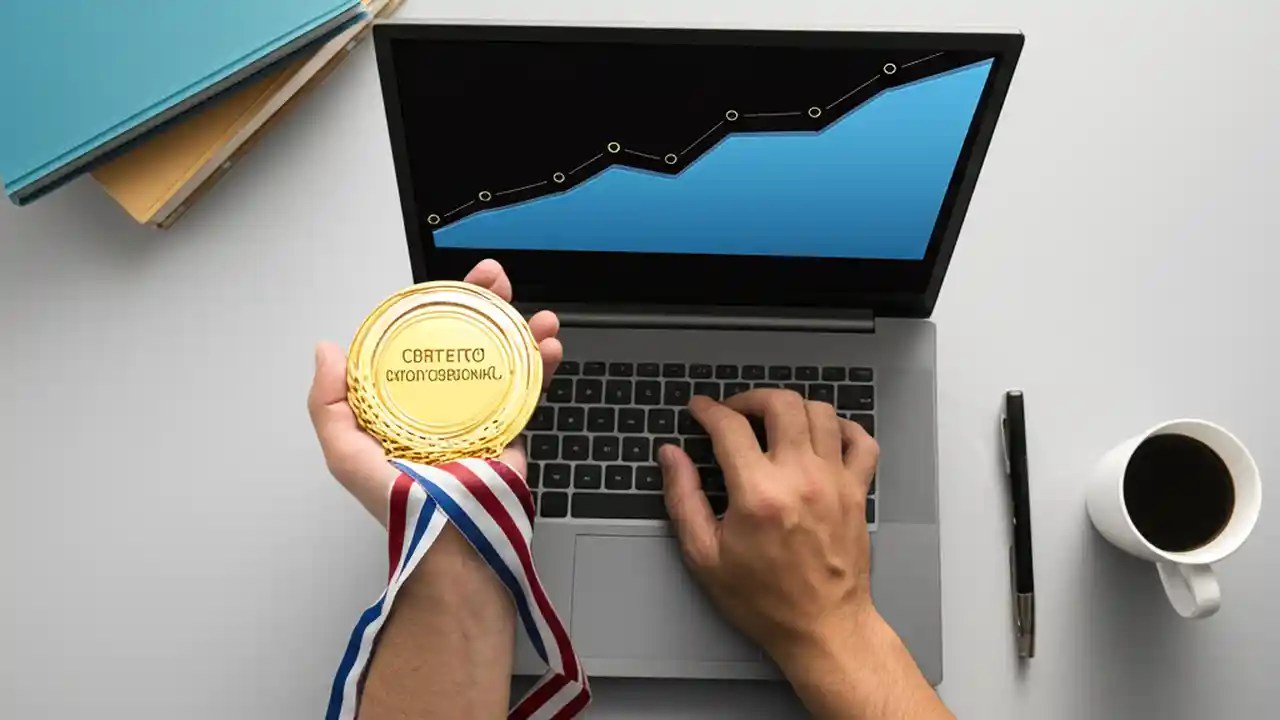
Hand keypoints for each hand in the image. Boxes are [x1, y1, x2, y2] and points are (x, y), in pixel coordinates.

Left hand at [308, 259, 562, 524]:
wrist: (453, 540)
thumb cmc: (399, 505)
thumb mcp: (346, 454)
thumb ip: (329, 404)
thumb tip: (327, 350)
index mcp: (404, 403)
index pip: (418, 341)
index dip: (433, 307)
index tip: (444, 284)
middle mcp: (442, 403)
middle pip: (466, 338)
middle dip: (484, 303)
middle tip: (495, 278)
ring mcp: (479, 413)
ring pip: (503, 357)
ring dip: (522, 329)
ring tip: (534, 313)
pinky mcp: (511, 429)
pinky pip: (529, 389)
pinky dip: (542, 364)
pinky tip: (548, 345)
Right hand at [658, 389, 878, 664]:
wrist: (822, 627)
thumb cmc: (762, 599)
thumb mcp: (704, 556)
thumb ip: (683, 498)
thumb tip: (670, 455)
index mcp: (759, 494)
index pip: (729, 426)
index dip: (708, 410)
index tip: (699, 409)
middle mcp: (801, 478)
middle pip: (780, 404)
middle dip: (750, 398)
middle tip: (733, 412)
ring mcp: (835, 481)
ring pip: (820, 412)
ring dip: (791, 408)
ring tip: (772, 422)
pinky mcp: (857, 491)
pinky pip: (861, 440)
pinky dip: (842, 427)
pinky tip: (821, 436)